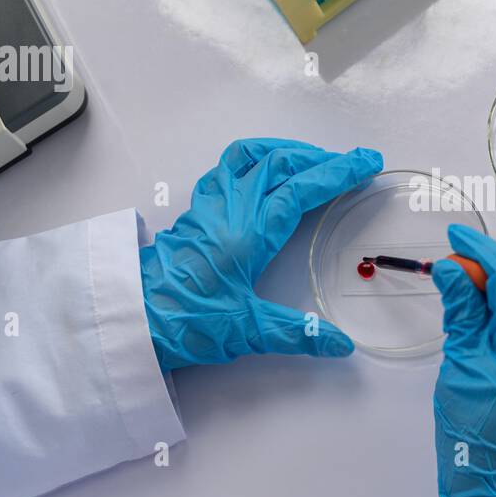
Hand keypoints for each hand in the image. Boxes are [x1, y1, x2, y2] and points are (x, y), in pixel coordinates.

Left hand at [140, 139, 382, 370]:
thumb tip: (340, 345)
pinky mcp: (195, 213)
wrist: (130, 319)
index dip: (337, 173)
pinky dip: (253, 160)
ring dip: (284, 151)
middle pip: (278, 163)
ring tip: (310, 158)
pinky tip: (262, 173)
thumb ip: (297, 334)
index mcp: (249, 233)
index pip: (300, 189)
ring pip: (250, 157)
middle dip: (319, 158)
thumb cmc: (184, 322)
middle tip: (350, 162)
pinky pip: (226, 169)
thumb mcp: (246, 332)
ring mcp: (209, 206)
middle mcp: (230, 210)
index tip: (365, 162)